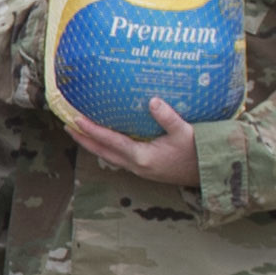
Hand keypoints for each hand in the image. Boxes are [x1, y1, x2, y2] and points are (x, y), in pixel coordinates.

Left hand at [64, 95, 202, 186]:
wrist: (208, 173)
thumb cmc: (198, 151)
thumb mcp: (185, 131)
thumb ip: (168, 117)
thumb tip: (152, 101)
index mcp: (142, 156)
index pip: (110, 141)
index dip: (91, 130)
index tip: (75, 120)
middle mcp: (136, 166)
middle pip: (102, 152)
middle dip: (83, 139)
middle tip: (66, 125)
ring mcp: (139, 170)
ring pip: (108, 157)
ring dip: (92, 145)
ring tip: (79, 132)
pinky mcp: (144, 169)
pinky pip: (118, 158)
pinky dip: (106, 149)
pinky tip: (104, 141)